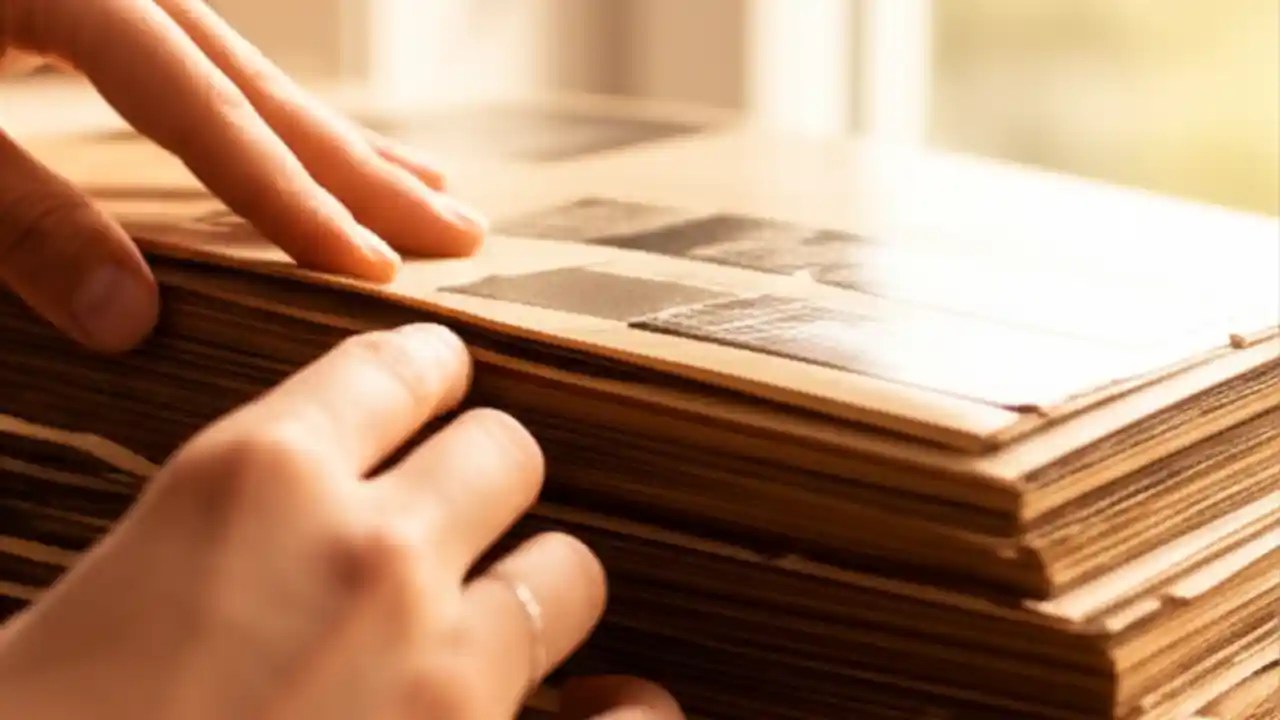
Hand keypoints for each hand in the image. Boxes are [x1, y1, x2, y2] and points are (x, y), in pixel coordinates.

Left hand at [0, 0, 487, 352]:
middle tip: (462, 230)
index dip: (293, 197)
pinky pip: (214, 69)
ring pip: (251, 73)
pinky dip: (272, 118)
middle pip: (263, 87)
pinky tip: (308, 146)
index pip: (210, 113)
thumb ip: (19, 216)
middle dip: (365, 168)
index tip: (375, 270)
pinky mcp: (110, 4)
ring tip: (424, 187)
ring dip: (338, 140)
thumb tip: (130, 321)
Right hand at [0, 324, 682, 719]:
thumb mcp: (99, 591)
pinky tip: (604, 709)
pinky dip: (625, 714)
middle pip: (504, 451)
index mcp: (254, 480)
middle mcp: (368, 551)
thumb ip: (223, 527)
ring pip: (570, 567)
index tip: (436, 388)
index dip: (424, 374)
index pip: (397, 365)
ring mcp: (443, 668)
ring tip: (495, 618)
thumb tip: (286, 511)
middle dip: (479, 478)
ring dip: (534, 586)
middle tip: (451, 516)